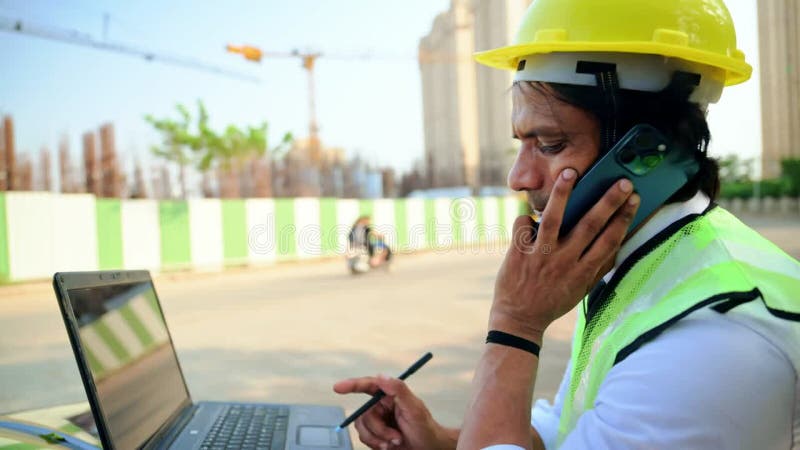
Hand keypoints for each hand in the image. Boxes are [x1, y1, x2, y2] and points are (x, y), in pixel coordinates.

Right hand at [333, 375, 456, 449]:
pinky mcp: (375, 435)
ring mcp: (378, 421)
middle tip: (394, 437)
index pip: (369, 385)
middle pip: (364, 413)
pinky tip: (390, 446)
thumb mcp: (414, 408)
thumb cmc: (425, 428)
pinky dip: (376, 444)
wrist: (428, 449)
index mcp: (390, 395)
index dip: (352, 385)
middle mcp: (382, 406)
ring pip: (362, 427)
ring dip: (378, 438)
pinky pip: (364, 438)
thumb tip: (382, 376)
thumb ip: (398, 390)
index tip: (338, 388)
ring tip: (395, 442)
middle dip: (378, 428)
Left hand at [491, 168, 639, 339]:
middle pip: (590, 226)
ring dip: (563, 194)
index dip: (624, 218)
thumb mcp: (581, 289)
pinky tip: (527, 212)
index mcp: (582, 271)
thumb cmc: (553, 301)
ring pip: (553, 219)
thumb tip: (618, 242)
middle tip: (622, 181)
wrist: (518, 320)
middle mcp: (564, 261)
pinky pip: (523, 226)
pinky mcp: (518, 253)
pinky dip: (525, 216)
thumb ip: (598, 267)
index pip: (609, 240)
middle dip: (608, 202)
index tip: (635, 198)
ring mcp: (540, 256)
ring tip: (570, 172)